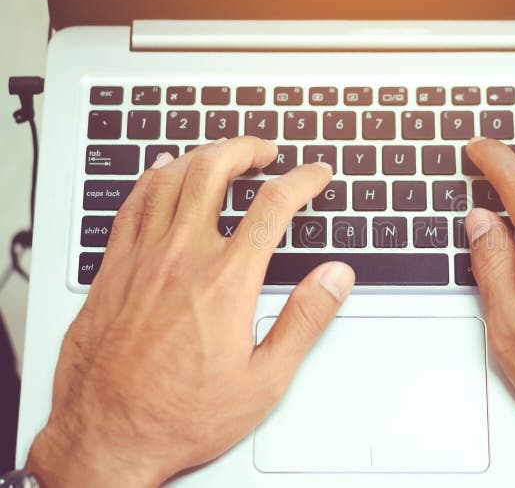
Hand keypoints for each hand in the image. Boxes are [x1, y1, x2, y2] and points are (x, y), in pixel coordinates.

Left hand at [26, 137, 354, 486]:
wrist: (107, 438)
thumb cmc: (181, 416)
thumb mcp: (264, 380)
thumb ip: (305, 320)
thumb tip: (336, 278)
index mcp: (226, 282)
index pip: (273, 206)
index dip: (302, 180)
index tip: (316, 174)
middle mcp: (181, 259)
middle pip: (214, 172)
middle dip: (246, 149)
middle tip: (265, 149)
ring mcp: (142, 261)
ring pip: (170, 180)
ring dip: (202, 155)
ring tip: (223, 153)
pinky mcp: (112, 272)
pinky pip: (131, 206)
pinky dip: (150, 178)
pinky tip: (162, 171)